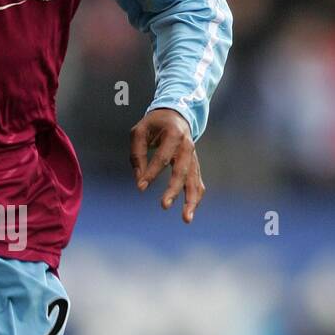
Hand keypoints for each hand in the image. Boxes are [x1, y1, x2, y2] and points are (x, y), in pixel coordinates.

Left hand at [129, 108, 204, 223]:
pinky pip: (197, 183)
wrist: (177, 115)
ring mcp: (193, 157)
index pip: (162, 157)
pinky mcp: (194, 165)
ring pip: (194, 181)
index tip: (141, 187)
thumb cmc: (154, 124)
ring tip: (186, 219)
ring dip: (191, 200)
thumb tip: (139, 181)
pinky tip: (189, 212)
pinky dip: (195, 197)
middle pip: (182, 171)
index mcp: (174, 134)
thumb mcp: (139, 132)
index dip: (152, 173)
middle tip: (164, 205)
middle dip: (173, 189)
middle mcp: (187, 146)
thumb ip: (137, 154)